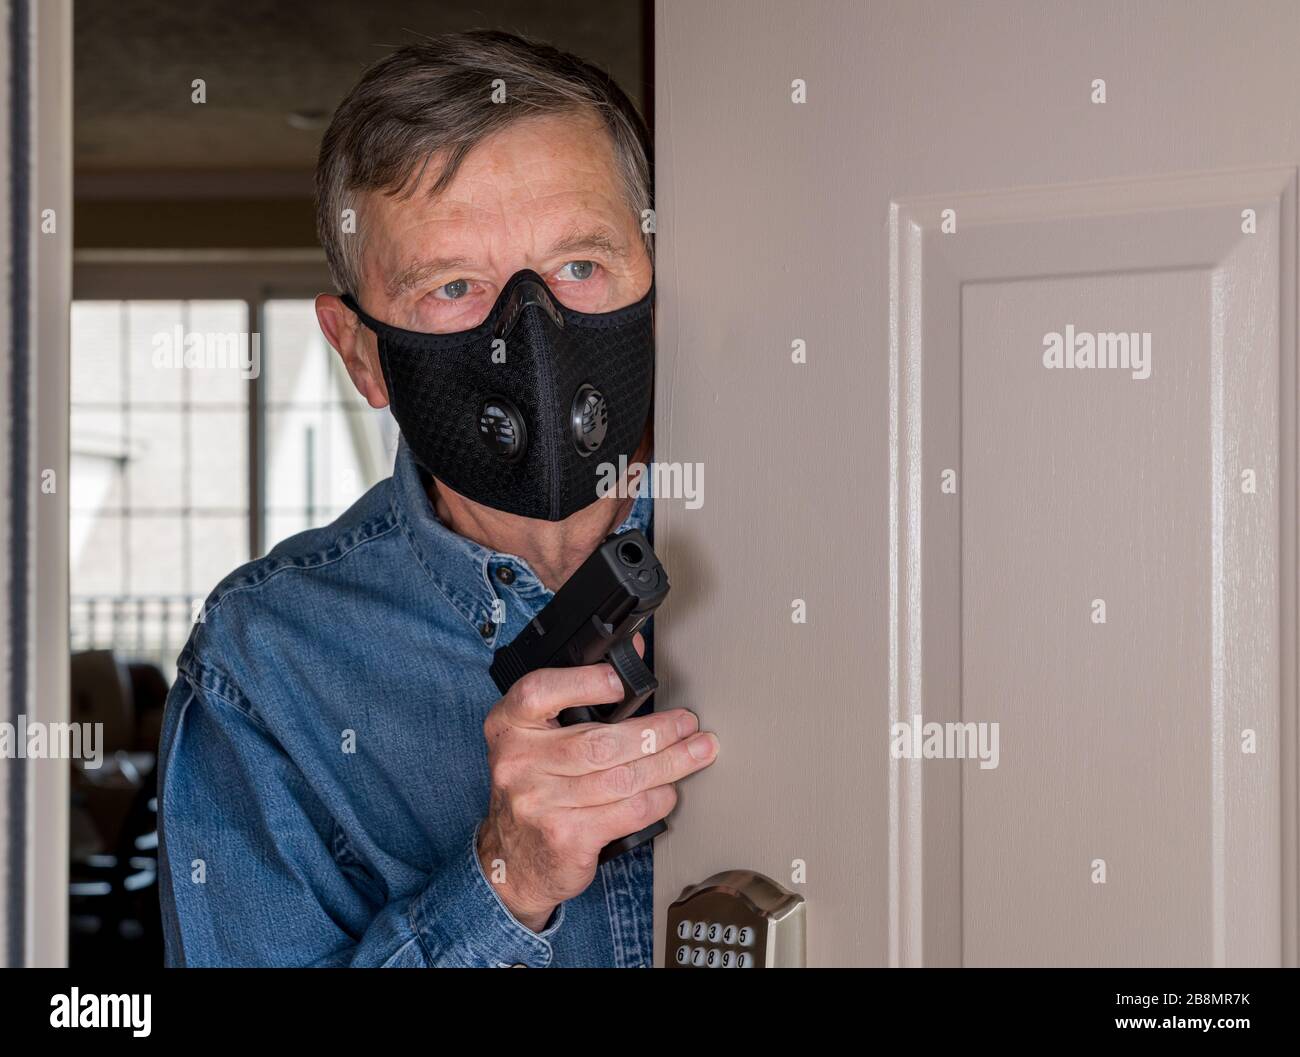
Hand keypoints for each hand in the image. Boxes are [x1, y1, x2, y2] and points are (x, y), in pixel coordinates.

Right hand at [476, 635, 716, 930]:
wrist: (514, 860)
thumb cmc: (536, 787)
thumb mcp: (539, 738)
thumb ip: (578, 697)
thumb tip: (636, 654)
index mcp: (509, 726)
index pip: (540, 692)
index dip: (584, 683)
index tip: (622, 683)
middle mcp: (518, 763)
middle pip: (600, 742)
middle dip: (656, 732)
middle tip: (687, 724)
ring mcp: (539, 804)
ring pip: (622, 778)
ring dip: (670, 764)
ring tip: (697, 752)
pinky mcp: (566, 838)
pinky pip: (627, 812)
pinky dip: (658, 799)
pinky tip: (670, 790)